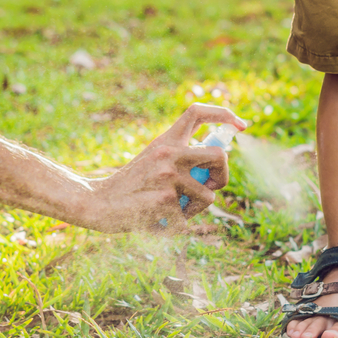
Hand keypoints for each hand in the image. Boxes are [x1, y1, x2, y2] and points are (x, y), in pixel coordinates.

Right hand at [77, 104, 247, 233]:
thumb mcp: (152, 160)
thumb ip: (179, 157)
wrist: (96, 202)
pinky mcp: (166, 200)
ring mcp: (169, 176)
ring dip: (197, 208)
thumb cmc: (128, 186)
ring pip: (210, 196)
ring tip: (174, 210)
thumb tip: (216, 161)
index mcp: (166, 140)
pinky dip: (179, 225)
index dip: (224, 114)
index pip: (197, 112)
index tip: (241, 126)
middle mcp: (169, 153)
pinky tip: (158, 220)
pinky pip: (190, 219)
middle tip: (211, 186)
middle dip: (223, 176)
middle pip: (220, 156)